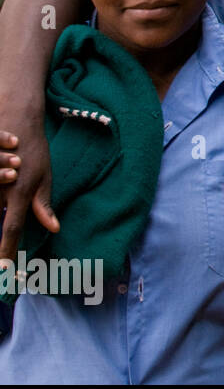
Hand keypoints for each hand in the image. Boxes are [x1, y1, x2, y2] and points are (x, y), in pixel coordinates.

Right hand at [0, 119, 58, 262]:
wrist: (16, 118)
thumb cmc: (35, 149)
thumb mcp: (45, 176)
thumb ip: (45, 205)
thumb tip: (54, 229)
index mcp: (20, 194)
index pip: (12, 229)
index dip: (8, 250)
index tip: (6, 269)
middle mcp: (1, 190)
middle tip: (2, 268)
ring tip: (1, 254)